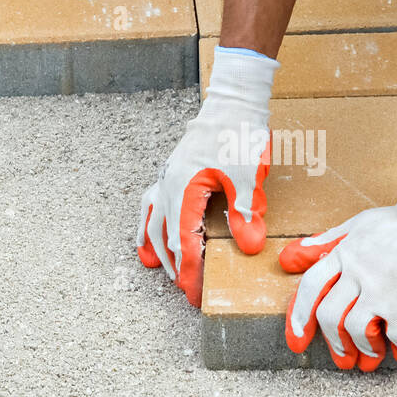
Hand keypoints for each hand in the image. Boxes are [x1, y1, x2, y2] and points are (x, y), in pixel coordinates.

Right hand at [137, 48, 278, 305]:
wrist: (233, 101)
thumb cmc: (240, 134)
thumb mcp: (249, 176)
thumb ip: (247, 212)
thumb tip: (249, 246)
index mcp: (185, 189)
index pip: (185, 241)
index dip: (190, 271)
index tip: (195, 295)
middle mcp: (168, 185)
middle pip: (164, 237)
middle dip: (175, 267)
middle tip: (188, 292)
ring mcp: (166, 177)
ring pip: (152, 221)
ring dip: (159, 248)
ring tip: (162, 271)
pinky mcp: (171, 171)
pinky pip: (150, 203)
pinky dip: (147, 223)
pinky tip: (147, 235)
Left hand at [279, 172, 396, 370]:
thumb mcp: (359, 224)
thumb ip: (326, 242)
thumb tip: (290, 257)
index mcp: (345, 252)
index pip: (310, 286)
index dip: (298, 316)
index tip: (297, 340)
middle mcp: (358, 271)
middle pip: (329, 315)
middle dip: (333, 343)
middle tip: (343, 359)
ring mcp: (381, 287)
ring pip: (356, 329)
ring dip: (364, 349)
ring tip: (372, 357)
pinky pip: (395, 335)